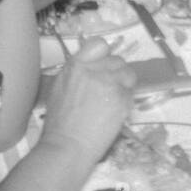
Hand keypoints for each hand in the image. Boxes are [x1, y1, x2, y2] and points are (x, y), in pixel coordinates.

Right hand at [40, 36, 135, 154]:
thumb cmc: (59, 122)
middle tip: (107, 90)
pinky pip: (131, 92)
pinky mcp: (122, 98)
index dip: (104, 55)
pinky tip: (114, 112)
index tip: (103, 65)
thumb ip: (78, 72)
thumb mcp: (60, 87)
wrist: (68, 146)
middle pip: (117, 60)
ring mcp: (110, 83)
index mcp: (76, 65)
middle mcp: (94, 70)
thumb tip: (93, 65)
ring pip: (128, 74)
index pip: (99, 44)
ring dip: (124, 85)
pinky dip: (125, 101)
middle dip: (115, 73)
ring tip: (112, 101)